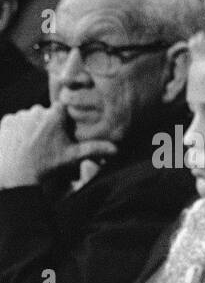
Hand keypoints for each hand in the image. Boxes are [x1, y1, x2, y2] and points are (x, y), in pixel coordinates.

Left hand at [0, 104, 115, 188]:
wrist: (16, 174)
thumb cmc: (47, 165)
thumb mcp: (73, 157)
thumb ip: (94, 149)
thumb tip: (116, 149)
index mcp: (54, 116)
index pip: (62, 108)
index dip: (63, 119)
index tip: (62, 131)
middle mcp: (36, 111)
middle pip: (45, 114)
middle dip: (47, 125)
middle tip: (48, 144)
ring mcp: (19, 115)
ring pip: (30, 118)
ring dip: (32, 128)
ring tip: (33, 146)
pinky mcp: (6, 121)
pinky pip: (15, 122)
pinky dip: (18, 131)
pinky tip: (21, 144)